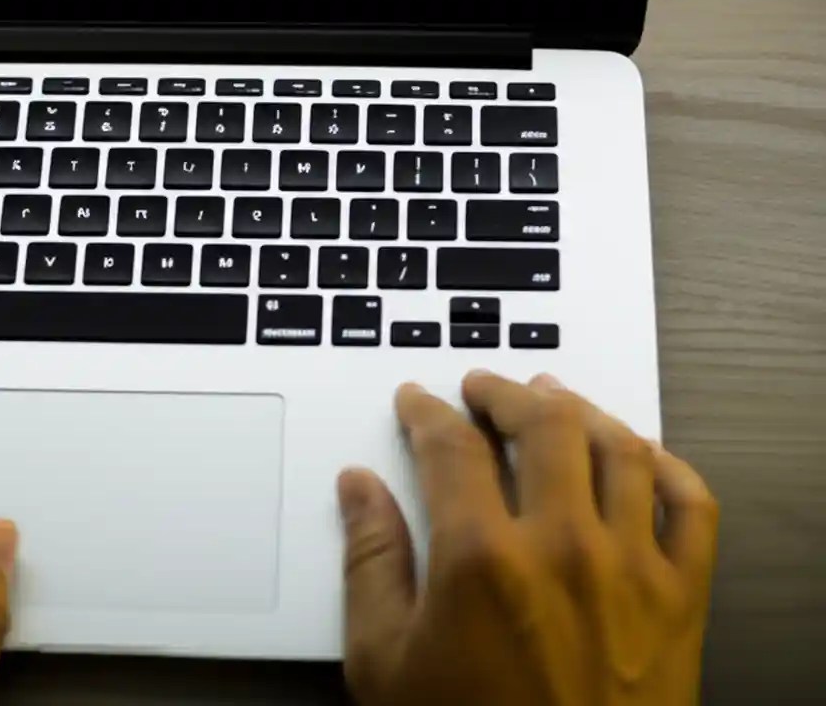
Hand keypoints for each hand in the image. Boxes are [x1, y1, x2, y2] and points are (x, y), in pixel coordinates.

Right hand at [338, 372, 718, 705]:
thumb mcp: (384, 660)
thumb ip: (369, 562)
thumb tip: (358, 488)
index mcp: (482, 559)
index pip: (451, 445)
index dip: (428, 410)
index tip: (419, 401)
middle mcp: (564, 547)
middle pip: (542, 423)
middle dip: (505, 391)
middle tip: (484, 387)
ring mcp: (633, 568)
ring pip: (619, 446)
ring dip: (582, 409)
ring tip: (555, 399)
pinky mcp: (683, 598)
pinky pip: (690, 503)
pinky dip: (667, 463)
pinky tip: (641, 453)